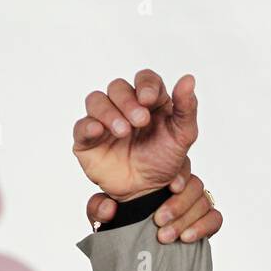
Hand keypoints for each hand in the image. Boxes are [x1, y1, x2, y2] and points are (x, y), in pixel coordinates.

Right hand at [73, 69, 196, 201]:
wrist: (148, 192)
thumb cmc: (164, 161)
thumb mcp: (183, 136)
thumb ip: (187, 108)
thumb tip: (189, 79)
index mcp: (149, 100)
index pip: (145, 79)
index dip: (145, 84)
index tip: (149, 99)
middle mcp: (124, 106)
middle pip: (118, 87)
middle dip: (128, 101)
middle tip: (140, 121)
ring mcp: (104, 121)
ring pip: (96, 100)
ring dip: (109, 112)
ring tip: (123, 131)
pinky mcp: (88, 139)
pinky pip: (81, 126)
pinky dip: (88, 125)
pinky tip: (98, 131)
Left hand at [85, 160, 221, 243]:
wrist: (133, 256)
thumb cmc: (119, 229)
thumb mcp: (102, 217)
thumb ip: (98, 209)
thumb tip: (109, 208)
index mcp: (156, 175)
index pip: (178, 164)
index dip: (178, 174)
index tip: (169, 187)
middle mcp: (179, 185)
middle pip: (194, 182)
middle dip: (178, 204)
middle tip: (159, 221)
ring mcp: (194, 202)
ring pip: (204, 199)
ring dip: (186, 218)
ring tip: (165, 236)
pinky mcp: (205, 220)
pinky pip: (215, 218)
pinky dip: (203, 227)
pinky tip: (186, 238)